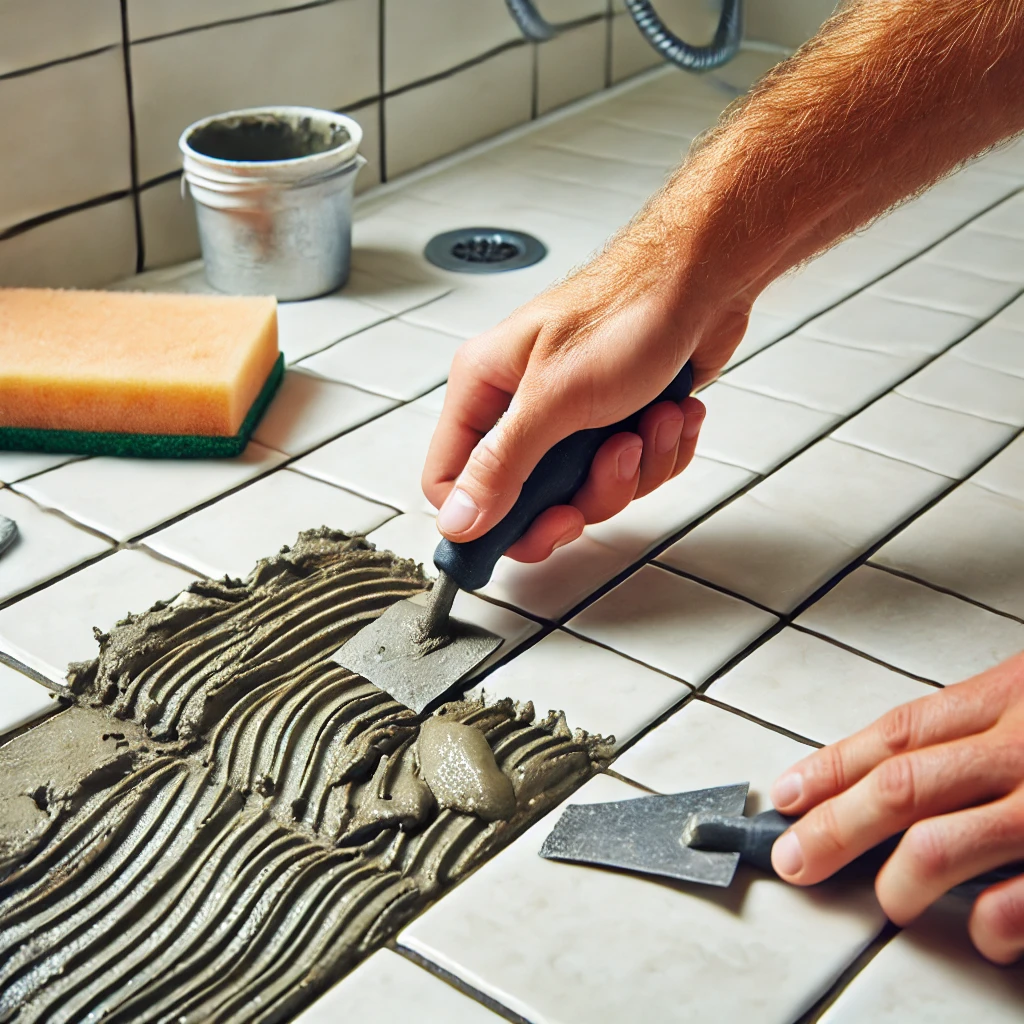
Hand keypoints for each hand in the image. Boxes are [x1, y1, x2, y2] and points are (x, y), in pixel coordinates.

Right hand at [422, 236, 752, 561]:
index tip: (537, 530)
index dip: (487, 519)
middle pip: (530, 499)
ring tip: (649, 420)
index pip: (451, 479)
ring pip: (589, 490)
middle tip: (611, 464)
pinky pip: (632, 473)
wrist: (704, 279)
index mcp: (486, 389)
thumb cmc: (627, 311)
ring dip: (634, 467)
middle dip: (586, 492)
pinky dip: (660, 451)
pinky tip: (670, 413)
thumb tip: (457, 520)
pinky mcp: (617, 421)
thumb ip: (502, 464)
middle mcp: (523, 406)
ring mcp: (572, 417)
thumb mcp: (554, 397)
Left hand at [769, 651, 1023, 963]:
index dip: (830, 765)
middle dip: (836, 826)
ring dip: (901, 879)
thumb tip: (883, 765)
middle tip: (796, 858)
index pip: (894, 733)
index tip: (784, 794)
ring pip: (949, 841)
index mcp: (1006, 699)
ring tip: (887, 900)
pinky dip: (994, 920)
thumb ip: (971, 725)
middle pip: (903, 786)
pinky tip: (978, 935)